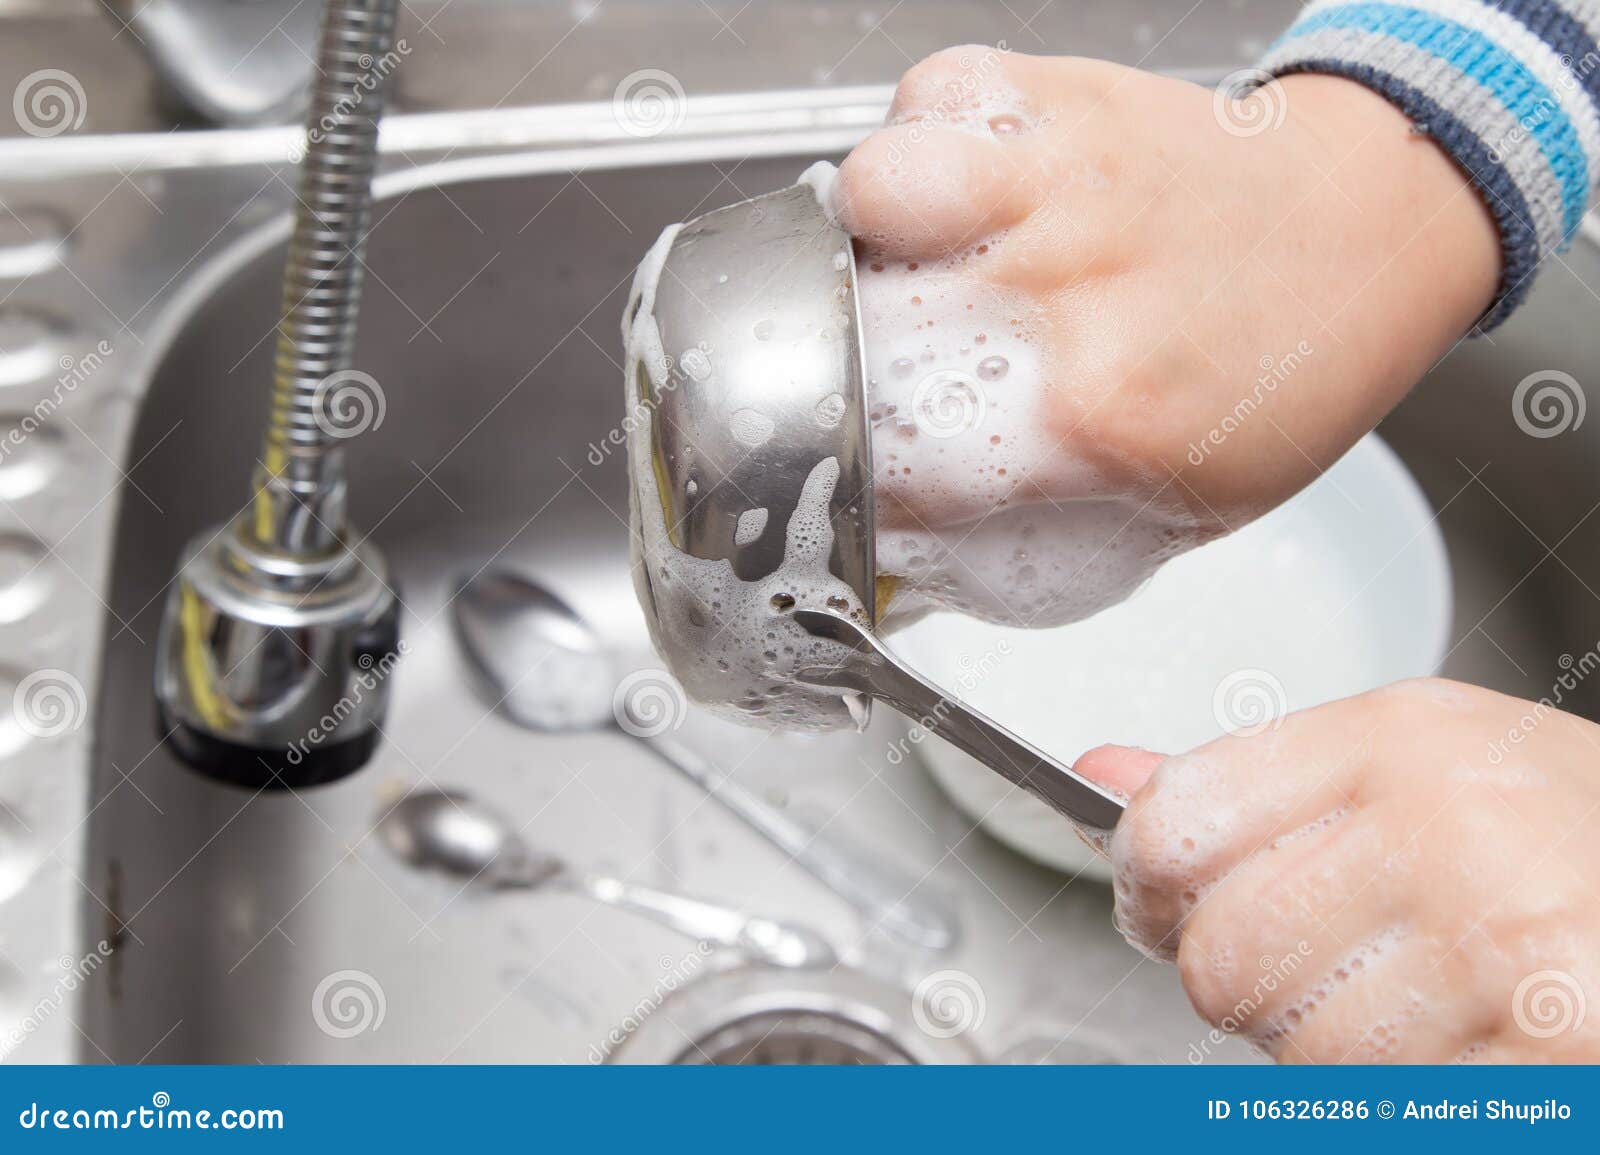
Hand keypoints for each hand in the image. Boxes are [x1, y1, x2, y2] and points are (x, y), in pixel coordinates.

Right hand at [836, 50, 1499, 623]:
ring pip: (870, 194)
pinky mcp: (1058, 101)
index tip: (851, 488)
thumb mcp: (1173, 517)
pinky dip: (915, 143)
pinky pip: (924, 102)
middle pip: (855, 334)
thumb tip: (898, 575)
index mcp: (1097, 418)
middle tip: (872, 387)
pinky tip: (953, 196)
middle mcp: (1064, 291)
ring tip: (902, 274)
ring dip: (865, 241)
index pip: (892, 470)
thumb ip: (1025, 555)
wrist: (1366, 232)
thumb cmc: (1279, 376)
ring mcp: (1057, 184)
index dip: (849, 488)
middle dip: (841, 373)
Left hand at [1077, 679, 1599, 1062]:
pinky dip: (1404, 1089)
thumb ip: (1251, 780)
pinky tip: (1457, 1040)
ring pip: (1296, 1049)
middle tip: (1314, 964)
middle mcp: (1445, 825)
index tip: (1163, 902)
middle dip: (1243, 982)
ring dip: (1329, 1048)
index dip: (1146, 883)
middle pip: (1219, 955)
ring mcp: (1501, 940)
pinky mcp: (1544, 1040)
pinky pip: (1385, 1100)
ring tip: (1410, 999)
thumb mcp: (1416, 763)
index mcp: (1396, 740)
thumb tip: (1103, 777)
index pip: (1174, 824)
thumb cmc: (1569, 830)